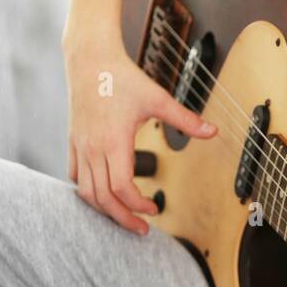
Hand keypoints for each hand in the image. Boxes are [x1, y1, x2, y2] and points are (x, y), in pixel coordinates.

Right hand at [63, 37, 218, 235]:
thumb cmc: (123, 77)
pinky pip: (75, 175)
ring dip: (104, 208)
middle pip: (102, 198)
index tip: (154, 209)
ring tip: (124, 215)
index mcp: (114, 141)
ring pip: (85, 191)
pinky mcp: (73, 140)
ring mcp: (80, 145)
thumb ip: (185, 119)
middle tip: (141, 228)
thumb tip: (214, 131)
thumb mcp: (158, 97)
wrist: (90, 58)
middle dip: (122, 218)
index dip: (137, 205)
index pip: (122, 187)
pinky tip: (104, 193)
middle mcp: (93, 147)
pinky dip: (88, 190)